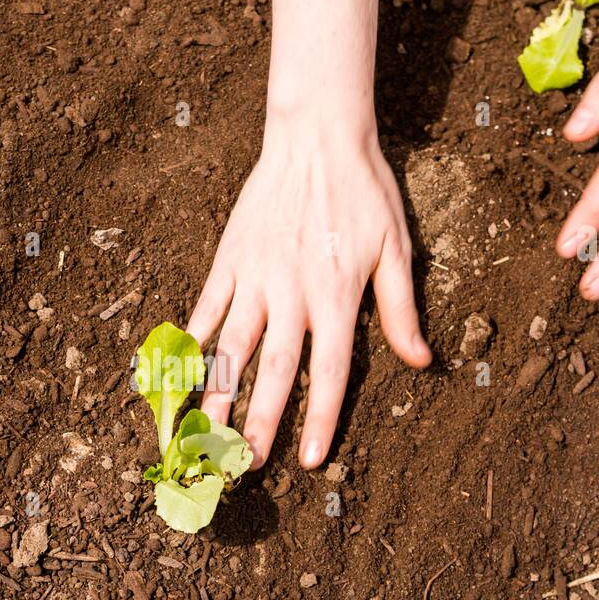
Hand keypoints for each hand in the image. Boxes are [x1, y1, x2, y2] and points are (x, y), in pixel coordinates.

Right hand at [187, 120, 430, 469]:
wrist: (317, 137)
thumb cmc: (365, 193)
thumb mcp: (397, 250)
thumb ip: (402, 311)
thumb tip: (421, 361)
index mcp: (338, 298)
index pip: (329, 372)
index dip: (319, 420)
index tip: (308, 460)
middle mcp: (294, 295)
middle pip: (275, 370)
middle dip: (260, 420)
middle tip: (245, 462)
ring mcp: (256, 277)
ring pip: (232, 346)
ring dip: (218, 392)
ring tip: (204, 431)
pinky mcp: (229, 258)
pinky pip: (206, 306)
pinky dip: (190, 339)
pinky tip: (178, 370)